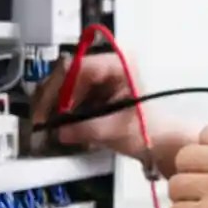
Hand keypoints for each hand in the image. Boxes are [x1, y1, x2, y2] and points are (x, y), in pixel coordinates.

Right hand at [29, 54, 194, 175]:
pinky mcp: (102, 89)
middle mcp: (111, 64)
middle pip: (69, 74)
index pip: (75, 68)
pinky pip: (76, 94)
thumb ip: (83, 128)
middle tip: (42, 120)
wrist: (165, 142)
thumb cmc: (151, 130)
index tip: (46, 110)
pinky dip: (67, 109)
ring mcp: (106, 76)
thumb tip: (59, 129)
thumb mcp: (114, 130)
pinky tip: (62, 123)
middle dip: (53, 99)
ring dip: (58, 105)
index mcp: (119, 64)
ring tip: (50, 124)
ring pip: (69, 85)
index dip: (56, 90)